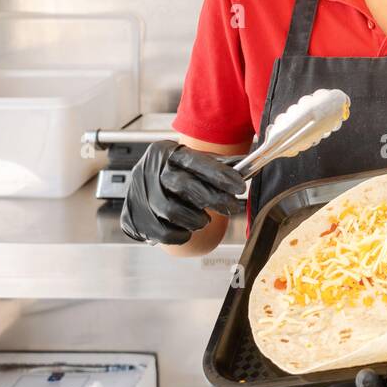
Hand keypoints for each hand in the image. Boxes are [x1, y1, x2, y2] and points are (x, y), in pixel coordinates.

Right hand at [120, 140, 245, 245]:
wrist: (143, 191)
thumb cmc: (176, 175)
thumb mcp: (195, 163)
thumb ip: (221, 165)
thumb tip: (252, 165)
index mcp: (166, 152)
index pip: (196, 161)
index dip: (220, 174)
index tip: (240, 186)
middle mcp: (150, 170)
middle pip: (185, 186)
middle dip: (215, 199)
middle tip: (233, 207)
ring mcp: (139, 194)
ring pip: (173, 211)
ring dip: (197, 219)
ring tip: (205, 220)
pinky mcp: (135, 218)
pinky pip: (163, 232)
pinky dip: (181, 234)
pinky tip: (187, 229)